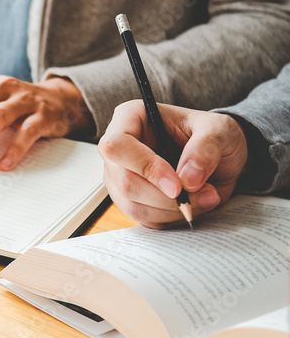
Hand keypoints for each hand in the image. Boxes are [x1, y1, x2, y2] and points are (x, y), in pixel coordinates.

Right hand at [97, 100, 248, 227]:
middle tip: (204, 193)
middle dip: (166, 196)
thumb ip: (206, 148)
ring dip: (173, 210)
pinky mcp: (130, 200)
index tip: (177, 185)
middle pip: (125, 182)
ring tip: (206, 197)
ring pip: (133, 205)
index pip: (117, 146)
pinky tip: (194, 205)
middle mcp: (118, 149)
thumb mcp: (220, 130)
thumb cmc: (212, 134)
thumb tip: (188, 178)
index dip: (145, 167)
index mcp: (130, 118)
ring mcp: (120, 176)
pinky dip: (173, 218)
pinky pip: (145, 219)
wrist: (219, 156)